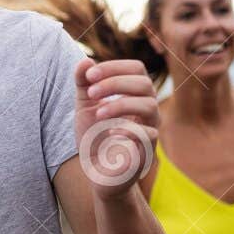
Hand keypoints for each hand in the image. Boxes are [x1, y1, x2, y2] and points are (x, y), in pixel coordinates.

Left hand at [74, 57, 158, 200]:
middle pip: (144, 83)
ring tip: (99, 115)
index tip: (89, 76)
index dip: (114, 67)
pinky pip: (148, 134)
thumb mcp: (84, 107)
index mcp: (135, 95)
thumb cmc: (94, 137)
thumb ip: (83, 84)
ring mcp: (150, 129)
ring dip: (120, 105)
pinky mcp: (148, 151)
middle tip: (91, 93)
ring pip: (149, 105)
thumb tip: (85, 60)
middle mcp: (147, 109)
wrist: (97, 172)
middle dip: (115, 83)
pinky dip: (127, 130)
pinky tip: (111, 136)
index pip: (136, 69)